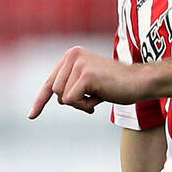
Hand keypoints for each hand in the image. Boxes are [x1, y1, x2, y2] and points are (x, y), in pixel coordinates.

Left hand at [29, 46, 152, 118]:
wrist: (140, 82)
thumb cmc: (116, 85)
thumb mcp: (89, 82)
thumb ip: (71, 84)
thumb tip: (55, 95)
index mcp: (71, 55)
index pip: (50, 82)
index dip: (40, 101)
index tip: (32, 116)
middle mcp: (72, 55)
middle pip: (55, 92)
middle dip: (73, 102)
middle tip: (93, 97)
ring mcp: (78, 64)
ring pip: (63, 98)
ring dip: (80, 104)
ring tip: (98, 95)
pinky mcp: (85, 75)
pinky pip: (72, 101)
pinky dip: (85, 106)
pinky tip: (100, 98)